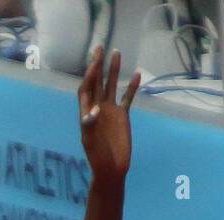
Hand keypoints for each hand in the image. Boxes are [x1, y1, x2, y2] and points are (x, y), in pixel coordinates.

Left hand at [78, 49, 138, 179]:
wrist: (111, 168)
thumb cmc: (97, 157)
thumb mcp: (91, 142)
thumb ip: (90, 126)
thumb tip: (94, 110)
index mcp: (86, 113)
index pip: (86, 89)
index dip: (89, 76)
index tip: (95, 63)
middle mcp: (97, 108)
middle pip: (97, 82)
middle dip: (98, 66)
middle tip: (100, 47)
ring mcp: (110, 111)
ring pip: (111, 86)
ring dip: (113, 71)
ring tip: (116, 53)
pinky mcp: (122, 116)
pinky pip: (127, 98)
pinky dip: (131, 87)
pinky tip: (136, 75)